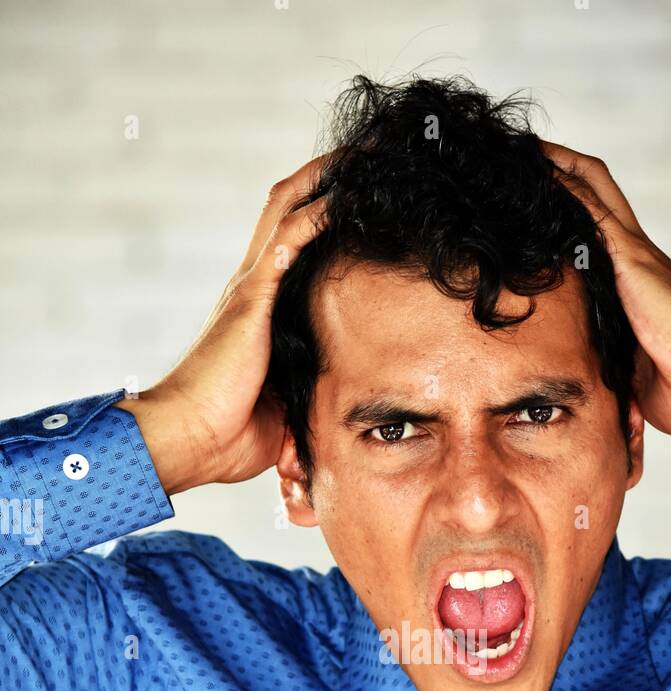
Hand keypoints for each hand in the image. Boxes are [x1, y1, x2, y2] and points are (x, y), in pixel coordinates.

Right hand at [116, 157, 328, 494]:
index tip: (354, 193)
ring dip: (323, 179)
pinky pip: (288, 240)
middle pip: (286, 210)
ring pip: (286, 210)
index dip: (317, 212)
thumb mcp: (283, 408)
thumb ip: (305, 395)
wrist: (192, 439)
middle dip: (323, 178)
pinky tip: (343, 194)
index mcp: (256, 310)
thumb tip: (336, 417)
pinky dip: (316, 213)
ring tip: (361, 156)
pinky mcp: (252, 298)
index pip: (288, 243)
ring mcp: (249, 288)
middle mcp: (250, 287)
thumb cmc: (229, 434)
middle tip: (365, 156)